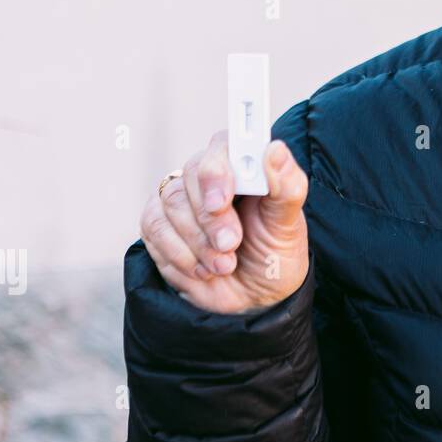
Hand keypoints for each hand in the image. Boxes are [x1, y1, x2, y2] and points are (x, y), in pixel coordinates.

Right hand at [139, 132, 309, 314]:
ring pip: (172, 204)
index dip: (217, 169)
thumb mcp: (287, 223)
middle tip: (231, 244)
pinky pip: (154, 228)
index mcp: (243, 165)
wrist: (253, 297)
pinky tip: (203, 269)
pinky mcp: (159, 224)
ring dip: (199, 242)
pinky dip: (180, 254)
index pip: (222, 145)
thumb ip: (287, 185)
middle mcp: (208, 176)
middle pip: (192, 174)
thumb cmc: (272, 252)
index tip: (223, 201)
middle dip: (211, 218)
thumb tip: (276, 149)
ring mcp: (181, 199)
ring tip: (225, 264)